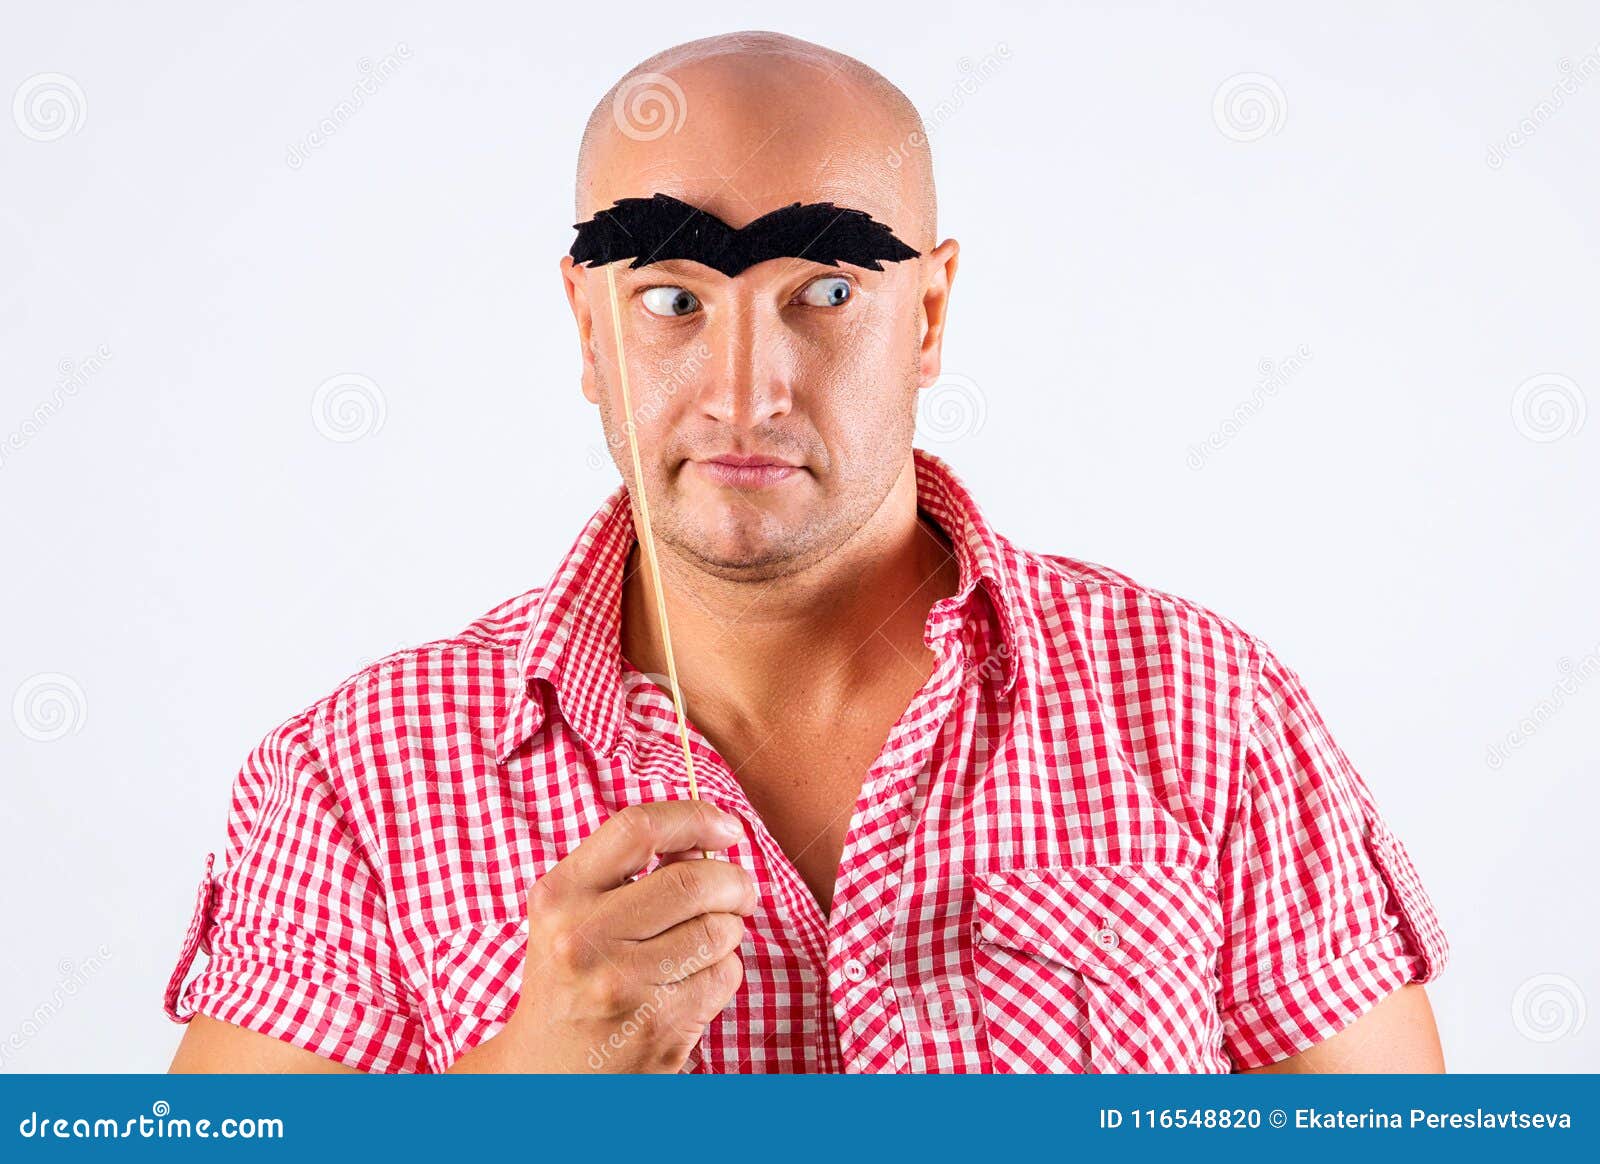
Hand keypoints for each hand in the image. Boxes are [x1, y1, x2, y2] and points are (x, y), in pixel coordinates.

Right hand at [448, 800, 755, 1072]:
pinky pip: (724, 975)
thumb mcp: (571, 916)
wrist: (545, 1074)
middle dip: (733, 881)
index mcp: (559, 896)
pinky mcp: (658, 1025)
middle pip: (692, 881)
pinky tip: (693, 981)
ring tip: (705, 942)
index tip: (728, 827)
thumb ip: (627, 872)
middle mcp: (584, 938)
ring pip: (718, 930)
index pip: (637, 828)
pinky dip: (723, 972)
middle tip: (740, 891)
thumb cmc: (570, 982)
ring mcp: (623, 985)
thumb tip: (707, 839)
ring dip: (728, 931)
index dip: (694, 818)